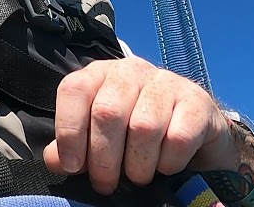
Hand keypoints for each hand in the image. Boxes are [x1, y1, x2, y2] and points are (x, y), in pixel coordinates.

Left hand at [43, 56, 237, 194]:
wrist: (194, 136)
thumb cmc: (135, 138)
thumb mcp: (99, 140)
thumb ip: (73, 148)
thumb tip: (56, 160)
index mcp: (99, 75)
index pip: (74, 90)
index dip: (69, 131)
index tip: (73, 166)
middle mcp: (131, 71)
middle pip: (107, 112)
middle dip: (103, 158)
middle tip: (107, 183)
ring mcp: (166, 82)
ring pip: (143, 127)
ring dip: (138, 165)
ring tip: (138, 175)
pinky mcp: (197, 102)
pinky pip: (178, 138)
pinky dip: (169, 163)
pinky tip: (167, 165)